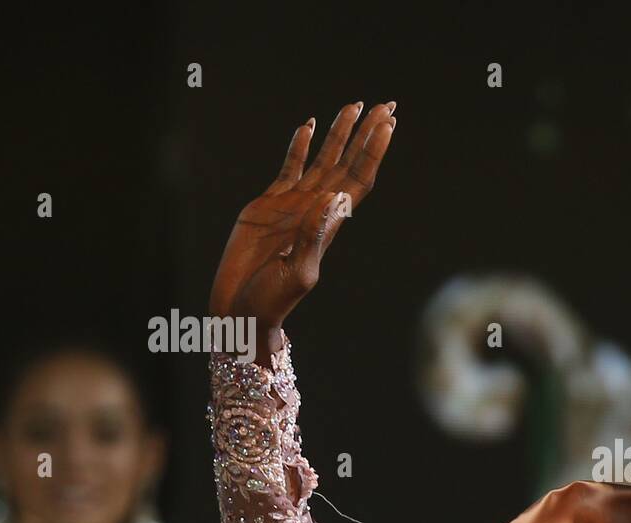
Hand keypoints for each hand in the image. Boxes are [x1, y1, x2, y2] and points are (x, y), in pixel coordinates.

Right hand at [208, 101, 396, 325]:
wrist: (242, 309)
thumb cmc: (272, 301)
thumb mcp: (299, 272)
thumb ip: (314, 237)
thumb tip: (334, 200)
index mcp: (329, 224)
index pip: (359, 179)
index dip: (373, 151)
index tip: (388, 125)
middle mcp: (317, 209)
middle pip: (348, 162)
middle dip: (366, 134)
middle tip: (385, 105)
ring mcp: (294, 203)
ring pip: (323, 159)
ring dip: (339, 133)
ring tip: (353, 106)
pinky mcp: (269, 203)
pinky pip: (290, 166)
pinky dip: (300, 145)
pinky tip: (310, 125)